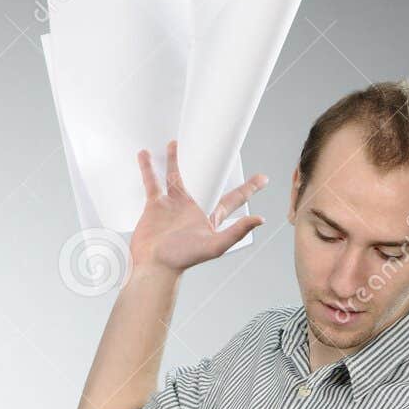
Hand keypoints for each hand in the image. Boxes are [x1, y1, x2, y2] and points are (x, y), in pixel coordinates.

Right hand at [130, 140, 266, 275]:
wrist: (154, 264)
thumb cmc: (183, 258)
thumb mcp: (214, 245)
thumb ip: (236, 231)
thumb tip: (260, 219)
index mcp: (210, 217)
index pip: (234, 199)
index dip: (249, 189)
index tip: (263, 179)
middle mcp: (192, 208)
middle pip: (205, 182)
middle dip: (213, 167)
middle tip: (219, 149)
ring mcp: (172, 205)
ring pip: (174, 177)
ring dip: (174, 160)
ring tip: (174, 143)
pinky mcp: (154, 205)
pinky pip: (152, 182)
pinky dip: (148, 168)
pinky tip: (145, 155)